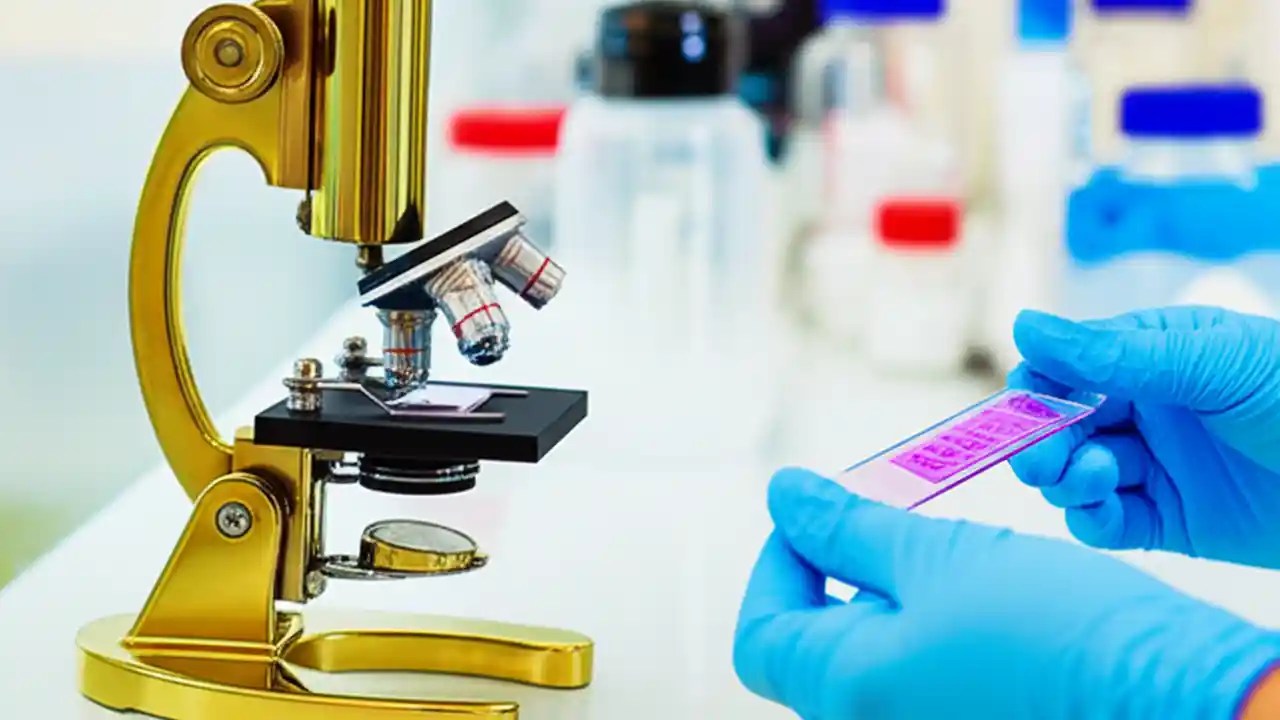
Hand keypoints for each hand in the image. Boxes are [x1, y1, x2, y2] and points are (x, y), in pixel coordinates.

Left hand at [733, 468, 1279, 719]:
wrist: (1176, 695)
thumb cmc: (1059, 629)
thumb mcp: (941, 555)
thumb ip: (849, 529)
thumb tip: (785, 496)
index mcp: (846, 690)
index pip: (760, 635)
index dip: (776, 566)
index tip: (816, 516)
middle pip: (807, 651)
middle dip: (832, 578)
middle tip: (882, 528)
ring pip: (863, 665)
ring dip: (882, 602)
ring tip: (942, 559)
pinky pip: (913, 684)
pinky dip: (922, 635)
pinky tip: (974, 600)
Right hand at [1008, 306, 1279, 568]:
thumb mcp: (1209, 361)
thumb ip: (1114, 353)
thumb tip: (1023, 324)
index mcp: (1151, 354)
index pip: (1067, 365)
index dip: (1038, 385)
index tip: (1025, 404)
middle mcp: (1145, 408)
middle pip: (1060, 424)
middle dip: (1039, 438)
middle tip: (1039, 456)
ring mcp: (1154, 466)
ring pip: (1072, 475)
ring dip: (1065, 477)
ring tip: (1092, 476)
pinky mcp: (1168, 521)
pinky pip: (1106, 523)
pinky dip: (1090, 517)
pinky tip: (1103, 506)